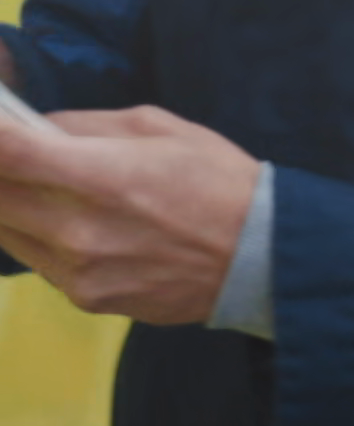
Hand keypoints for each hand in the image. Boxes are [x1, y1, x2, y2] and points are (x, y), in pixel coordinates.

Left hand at [0, 106, 259, 324]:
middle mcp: (78, 232)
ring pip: (4, 231)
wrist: (257, 256)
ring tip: (39, 180)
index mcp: (102, 177)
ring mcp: (77, 273)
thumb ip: (88, 125)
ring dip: (8, 201)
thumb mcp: (158, 126)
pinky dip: (35, 232)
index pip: (9, 154)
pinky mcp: (84, 300)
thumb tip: (39, 128)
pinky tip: (67, 217)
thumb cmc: (214, 178)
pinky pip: (36, 259)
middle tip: (11, 152)